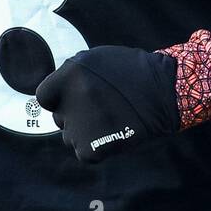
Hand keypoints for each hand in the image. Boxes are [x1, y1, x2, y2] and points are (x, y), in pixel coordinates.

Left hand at [35, 46, 179, 164]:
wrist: (166, 91)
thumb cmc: (134, 71)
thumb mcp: (98, 58)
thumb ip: (73, 73)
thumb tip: (58, 90)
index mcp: (69, 76)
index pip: (44, 96)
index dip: (57, 99)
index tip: (72, 100)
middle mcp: (70, 101)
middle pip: (58, 117)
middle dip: (74, 115)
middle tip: (100, 110)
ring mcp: (80, 126)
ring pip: (70, 137)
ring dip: (84, 133)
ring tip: (110, 122)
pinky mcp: (92, 148)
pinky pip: (83, 153)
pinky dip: (96, 149)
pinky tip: (112, 136)